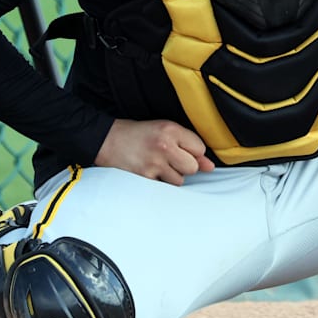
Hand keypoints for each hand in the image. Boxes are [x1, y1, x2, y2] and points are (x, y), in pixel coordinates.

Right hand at [94, 119, 216, 184]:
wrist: (107, 140)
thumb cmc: (138, 134)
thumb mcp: (164, 130)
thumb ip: (188, 145)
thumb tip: (210, 166)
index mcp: (170, 130)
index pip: (200, 148)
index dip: (193, 152)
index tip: (181, 149)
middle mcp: (164, 146)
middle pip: (192, 167)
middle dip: (185, 166)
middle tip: (170, 159)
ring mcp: (154, 163)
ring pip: (180, 180)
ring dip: (172, 175)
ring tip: (157, 164)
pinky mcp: (144, 178)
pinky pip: (164, 187)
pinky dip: (160, 182)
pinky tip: (149, 171)